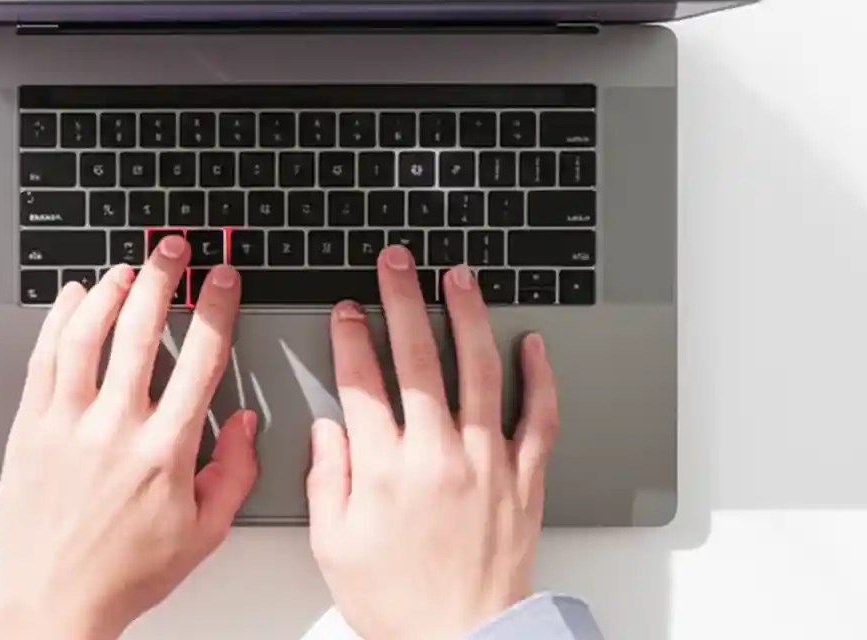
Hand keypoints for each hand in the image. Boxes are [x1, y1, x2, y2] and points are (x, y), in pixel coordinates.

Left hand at [0, 236, 258, 639]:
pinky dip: (60, 320)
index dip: (216, 308)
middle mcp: (116, 429)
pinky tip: (73, 299)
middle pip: (140, 330)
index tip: (223, 278)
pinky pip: (44, 359)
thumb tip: (248, 423)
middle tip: (174, 249)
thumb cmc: (128, 570)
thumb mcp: (205, 532)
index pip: (200, 359)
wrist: (55, 599)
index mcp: (166, 452)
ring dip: (110, 290)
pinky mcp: (30, 428)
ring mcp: (68, 424)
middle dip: (163, 277)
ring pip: (88, 335)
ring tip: (128, 267)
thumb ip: (236, 472)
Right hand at [307, 245, 559, 639]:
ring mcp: (487, 462)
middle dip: (402, 300)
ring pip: (479, 371)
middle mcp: (437, 455)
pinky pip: (540, 418)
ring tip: (458, 277)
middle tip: (395, 262)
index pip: (362, 382)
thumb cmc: (398, 603)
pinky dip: (540, 377)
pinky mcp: (525, 479)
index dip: (351, 337)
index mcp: (383, 469)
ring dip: (467, 316)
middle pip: (417, 359)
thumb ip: (326, 478)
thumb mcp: (334, 545)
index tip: (347, 309)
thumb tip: (328, 428)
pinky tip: (533, 343)